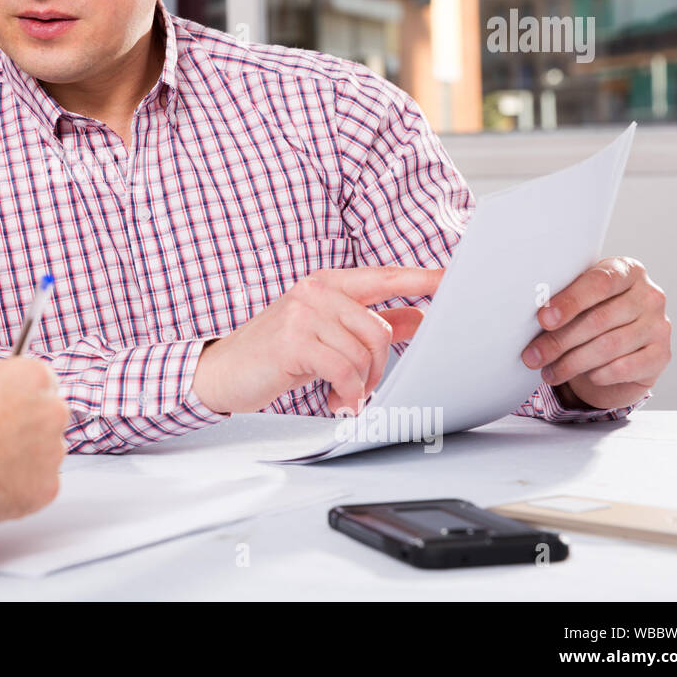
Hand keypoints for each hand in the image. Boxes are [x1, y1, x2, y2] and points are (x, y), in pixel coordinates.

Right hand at [0, 351, 68, 523]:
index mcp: (35, 376)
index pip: (39, 382)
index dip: (16, 393)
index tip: (1, 405)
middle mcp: (52, 411)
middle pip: (45, 418)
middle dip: (24, 425)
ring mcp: (52, 453)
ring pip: (43, 454)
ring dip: (22, 457)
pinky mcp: (45, 489)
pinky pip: (37, 487)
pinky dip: (18, 488)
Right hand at [192, 266, 442, 414]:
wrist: (222, 372)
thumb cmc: (275, 354)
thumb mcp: (325, 334)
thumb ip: (368, 323)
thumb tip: (421, 318)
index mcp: (326, 283)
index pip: (384, 277)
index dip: (421, 278)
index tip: (455, 277)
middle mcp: (315, 290)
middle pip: (379, 328)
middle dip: (378, 367)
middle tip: (359, 387)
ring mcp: (302, 312)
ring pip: (363, 351)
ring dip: (359, 384)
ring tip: (340, 394)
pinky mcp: (293, 340)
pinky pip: (344, 369)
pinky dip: (346, 392)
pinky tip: (334, 400)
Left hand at [520, 256, 669, 410]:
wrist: (621, 347)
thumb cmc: (592, 314)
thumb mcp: (580, 300)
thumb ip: (564, 301)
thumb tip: (536, 318)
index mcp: (627, 271)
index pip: (599, 282)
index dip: (570, 301)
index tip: (543, 319)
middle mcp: (649, 295)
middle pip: (599, 319)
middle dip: (559, 341)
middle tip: (533, 355)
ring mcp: (659, 325)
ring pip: (609, 346)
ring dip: (572, 363)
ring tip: (548, 371)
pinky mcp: (662, 355)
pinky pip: (624, 367)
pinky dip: (598, 374)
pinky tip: (583, 376)